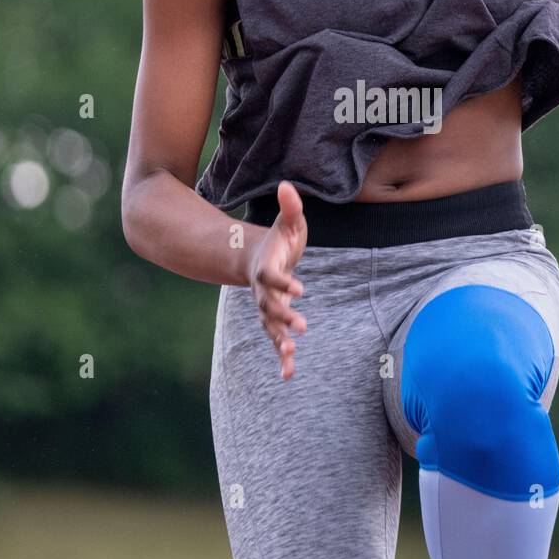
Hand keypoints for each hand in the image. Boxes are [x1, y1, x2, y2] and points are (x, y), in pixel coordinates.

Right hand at [248, 180, 307, 380]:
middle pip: (269, 307)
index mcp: (265, 268)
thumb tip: (287, 184)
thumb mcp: (287, 223)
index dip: (284, 283)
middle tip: (300, 327)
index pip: (271, 278)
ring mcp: (267, 308)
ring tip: (290, 355)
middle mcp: (262, 292)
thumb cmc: (278, 240)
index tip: (300, 290)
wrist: (258, 259)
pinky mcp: (274, 320)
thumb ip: (289, 207)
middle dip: (283, 318)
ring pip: (270, 328)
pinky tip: (288, 374)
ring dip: (279, 341)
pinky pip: (276, 341)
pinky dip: (281, 358)